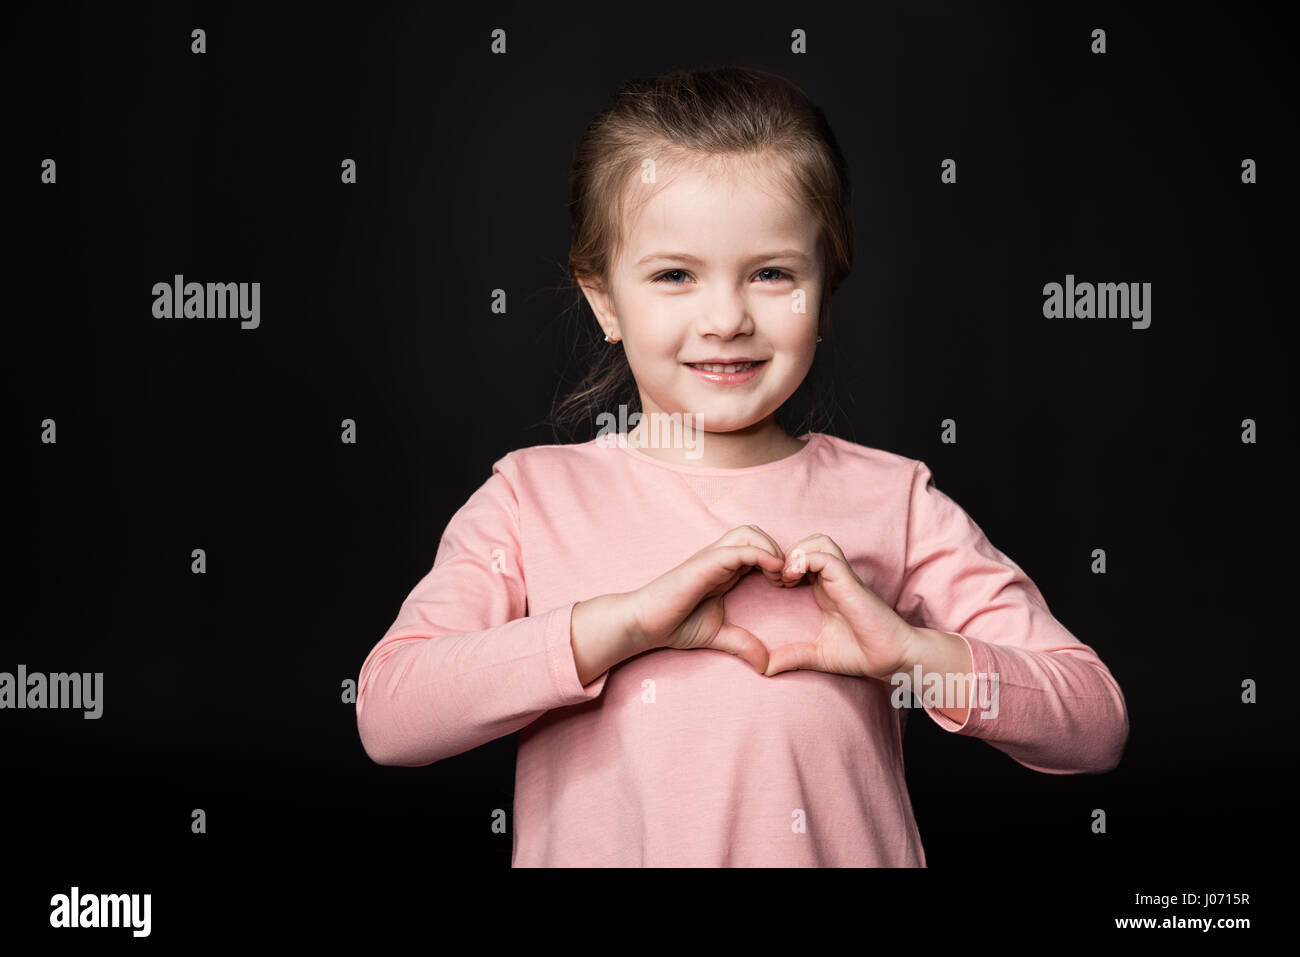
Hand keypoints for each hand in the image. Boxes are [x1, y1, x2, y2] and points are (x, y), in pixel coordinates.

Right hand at [628, 525, 794, 674]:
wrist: (644, 624)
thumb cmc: (674, 625)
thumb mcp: (718, 635)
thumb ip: (743, 644)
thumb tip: (766, 665)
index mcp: (723, 570)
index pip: (756, 548)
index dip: (778, 560)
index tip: (789, 585)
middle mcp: (719, 558)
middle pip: (755, 533)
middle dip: (777, 550)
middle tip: (787, 579)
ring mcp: (711, 558)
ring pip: (749, 534)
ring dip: (771, 549)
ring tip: (779, 576)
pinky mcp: (705, 563)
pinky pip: (739, 549)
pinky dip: (761, 555)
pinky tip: (774, 573)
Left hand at [763, 533, 918, 679]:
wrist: (893, 658)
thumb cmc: (862, 653)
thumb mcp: (818, 655)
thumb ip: (793, 656)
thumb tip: (766, 668)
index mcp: (824, 589)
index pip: (802, 558)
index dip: (782, 564)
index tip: (771, 585)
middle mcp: (833, 579)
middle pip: (810, 542)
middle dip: (787, 553)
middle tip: (776, 578)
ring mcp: (842, 578)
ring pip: (819, 542)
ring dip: (797, 553)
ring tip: (786, 577)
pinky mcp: (849, 581)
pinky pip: (825, 557)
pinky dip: (805, 560)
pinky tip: (793, 580)